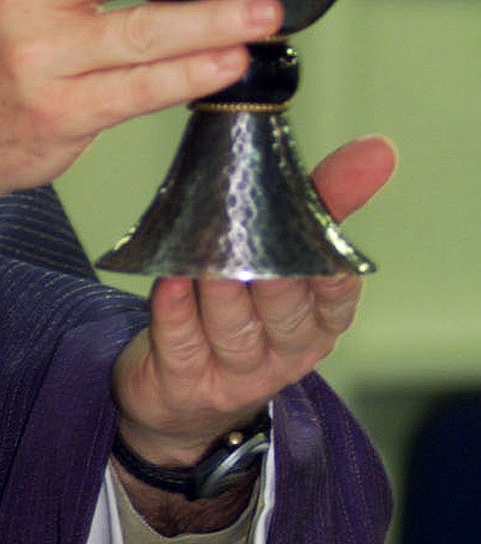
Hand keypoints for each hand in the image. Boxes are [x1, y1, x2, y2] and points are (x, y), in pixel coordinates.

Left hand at [110, 134, 397, 467]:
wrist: (180, 394)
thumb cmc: (238, 309)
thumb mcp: (281, 258)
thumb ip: (320, 202)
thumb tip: (375, 149)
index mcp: (317, 320)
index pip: (335, 295)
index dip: (332, 269)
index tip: (326, 243)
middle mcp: (285, 350)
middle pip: (284, 311)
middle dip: (273, 273)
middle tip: (254, 231)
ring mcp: (236, 373)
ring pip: (232, 328)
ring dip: (220, 291)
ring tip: (209, 258)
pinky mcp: (185, 383)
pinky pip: (182, 345)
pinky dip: (175, 313)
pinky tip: (169, 282)